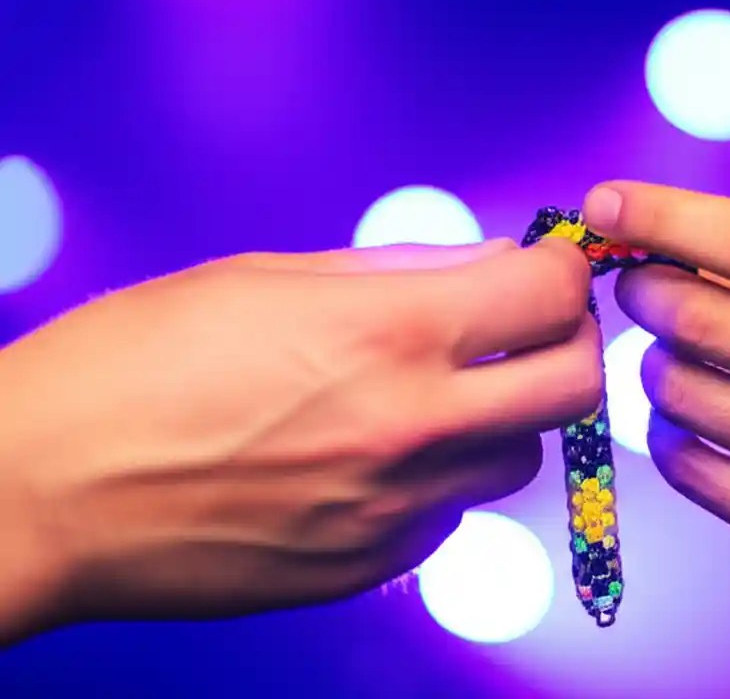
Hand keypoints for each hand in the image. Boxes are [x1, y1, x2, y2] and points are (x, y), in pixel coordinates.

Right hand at [0, 238, 599, 640]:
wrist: (44, 492)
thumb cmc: (133, 365)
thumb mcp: (266, 277)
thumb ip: (398, 272)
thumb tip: (487, 264)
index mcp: (391, 332)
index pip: (552, 296)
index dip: (558, 276)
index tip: (537, 275)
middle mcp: (414, 426)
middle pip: (574, 386)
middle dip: (563, 347)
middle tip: (520, 334)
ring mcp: (397, 508)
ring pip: (517, 459)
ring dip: (497, 421)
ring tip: (425, 400)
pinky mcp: (371, 567)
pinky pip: (449, 516)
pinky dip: (435, 482)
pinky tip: (370, 461)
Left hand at [582, 182, 729, 603]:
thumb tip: (679, 248)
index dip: (665, 215)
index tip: (608, 201)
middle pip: (696, 318)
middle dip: (647, 290)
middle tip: (648, 286)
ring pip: (677, 391)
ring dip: (657, 362)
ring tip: (687, 357)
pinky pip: (687, 467)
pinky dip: (670, 431)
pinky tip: (694, 416)